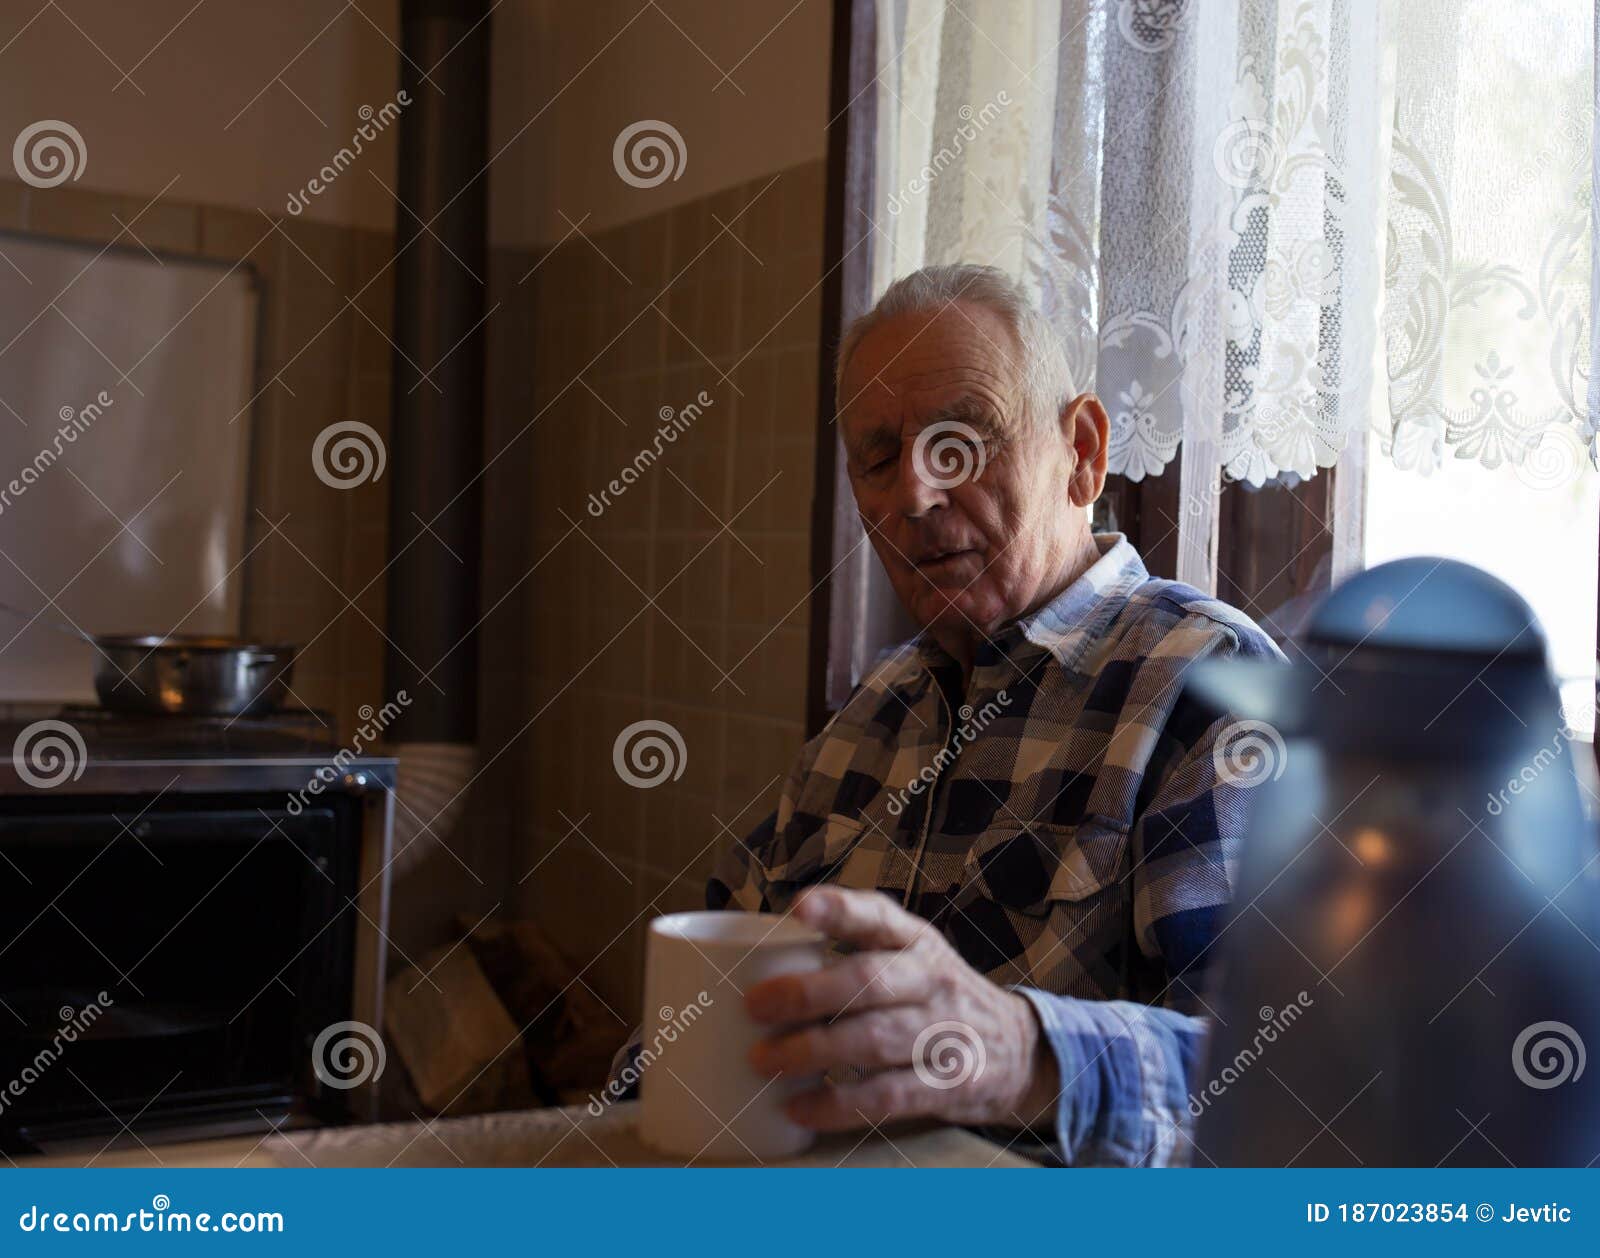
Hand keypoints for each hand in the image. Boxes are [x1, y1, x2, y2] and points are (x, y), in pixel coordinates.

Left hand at [744, 885, 1059, 1131]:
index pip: (878, 917)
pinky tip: (801, 1107)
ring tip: (764, 1060)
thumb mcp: (912, 957)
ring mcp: (945, 1032)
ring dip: (812, 1051)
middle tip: (755, 1005)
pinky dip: (839, 1104)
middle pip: (868, 981)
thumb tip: (761, 963)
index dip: (839, 910)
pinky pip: (887, 1095)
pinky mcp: (950, 1083)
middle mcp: (933, 979)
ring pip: (874, 1039)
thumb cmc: (936, 996)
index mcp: (916, 941)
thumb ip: (857, 951)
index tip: (799, 908)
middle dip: (807, 993)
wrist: (1019, 1048)